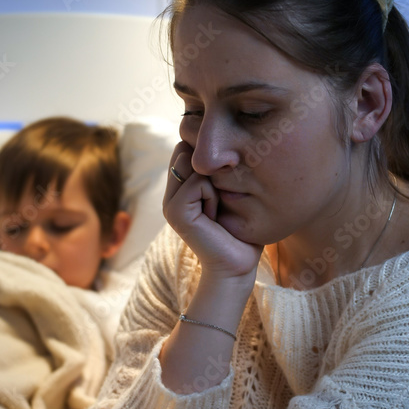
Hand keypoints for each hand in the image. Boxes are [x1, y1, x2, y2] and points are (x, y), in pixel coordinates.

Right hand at [164, 141, 262, 279]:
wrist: (236, 266)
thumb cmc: (239, 231)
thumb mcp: (228, 192)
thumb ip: (216, 170)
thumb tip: (213, 142)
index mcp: (180, 187)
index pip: (188, 147)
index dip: (210, 160)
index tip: (222, 191)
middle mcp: (171, 193)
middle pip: (188, 151)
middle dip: (212, 170)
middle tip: (220, 201)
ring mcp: (169, 202)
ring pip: (194, 165)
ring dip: (215, 184)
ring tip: (217, 210)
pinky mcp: (174, 211)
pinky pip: (198, 183)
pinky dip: (213, 197)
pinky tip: (214, 218)